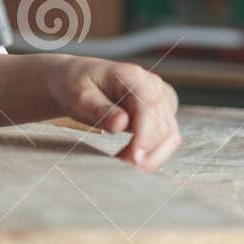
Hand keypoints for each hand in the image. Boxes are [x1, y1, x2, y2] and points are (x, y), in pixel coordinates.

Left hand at [44, 55, 180, 170]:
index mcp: (133, 76)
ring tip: (123, 166)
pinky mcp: (157, 118)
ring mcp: (158, 103)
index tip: (134, 157)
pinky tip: (128, 160)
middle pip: (163, 125)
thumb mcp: (78, 94)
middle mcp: (152, 88)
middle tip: (121, 167)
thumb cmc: (75, 83)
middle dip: (146, 151)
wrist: (74, 81)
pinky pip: (163, 141)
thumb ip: (99, 108)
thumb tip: (121, 124)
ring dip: (151, 156)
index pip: (149, 106)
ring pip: (169, 136)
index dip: (145, 134)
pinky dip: (150, 155)